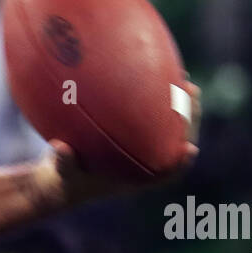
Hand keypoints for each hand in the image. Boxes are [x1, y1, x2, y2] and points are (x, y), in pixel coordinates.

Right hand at [32, 80, 199, 211]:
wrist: (63, 179)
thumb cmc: (66, 177)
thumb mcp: (61, 172)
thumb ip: (63, 162)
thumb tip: (60, 148)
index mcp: (138, 178)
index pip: (168, 174)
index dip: (181, 163)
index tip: (190, 149)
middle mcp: (148, 162)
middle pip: (179, 142)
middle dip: (190, 119)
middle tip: (191, 93)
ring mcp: (146, 147)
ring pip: (172, 127)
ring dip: (181, 105)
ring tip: (184, 79)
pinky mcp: (139, 133)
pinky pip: (153, 115)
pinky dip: (156, 97)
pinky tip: (153, 73)